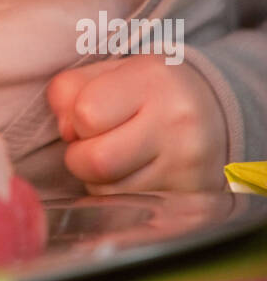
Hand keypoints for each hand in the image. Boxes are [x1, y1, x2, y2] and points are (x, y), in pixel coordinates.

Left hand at [46, 54, 228, 192]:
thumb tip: (63, 128)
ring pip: (107, 192)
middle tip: (93, 144)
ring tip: (117, 157)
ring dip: (97, 179)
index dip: (76, 118)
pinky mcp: (190, 201)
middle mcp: (176, 123)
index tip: (89, 114)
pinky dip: (118, 196)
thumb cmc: (152, 90)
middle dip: (79, 156)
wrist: (218, 113)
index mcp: (152, 80)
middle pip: (95, 161)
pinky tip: (134, 175)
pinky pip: (128, 209)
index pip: (85, 114)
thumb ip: (74, 88)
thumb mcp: (115, 71)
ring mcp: (187, 167)